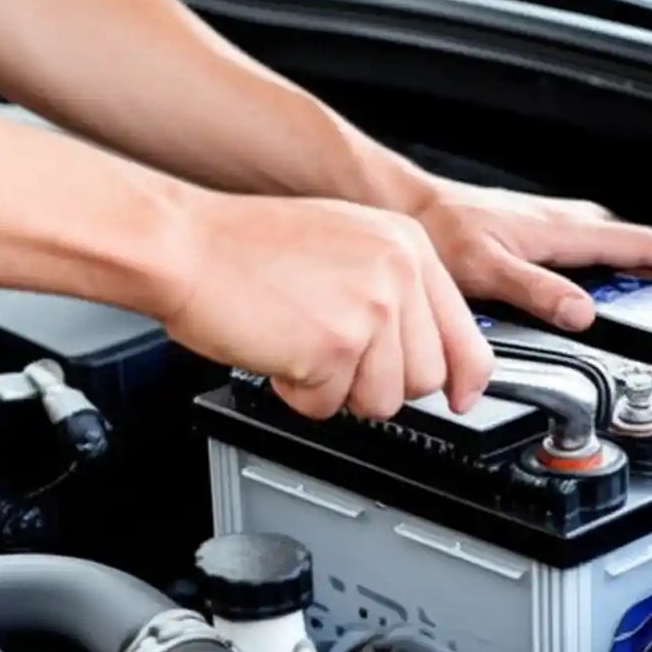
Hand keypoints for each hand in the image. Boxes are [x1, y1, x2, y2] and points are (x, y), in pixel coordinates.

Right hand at [163, 193, 494, 419]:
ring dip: (337, 390)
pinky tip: (280, 351)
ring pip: (382, 401)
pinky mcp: (333, 347)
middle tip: (335, 356)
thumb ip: (396, 289)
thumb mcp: (347, 244)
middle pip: (425, 378)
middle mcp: (398, 276)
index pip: (465, 334)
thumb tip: (428, 345)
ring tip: (302, 345)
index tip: (462, 397)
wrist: (185, 244)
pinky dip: (298, 394)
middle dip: (379, 383)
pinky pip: (328, 407)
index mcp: (407, 247)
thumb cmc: (247, 246)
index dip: (466, 378)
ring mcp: (370, 311)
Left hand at [412, 180, 651, 329]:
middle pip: (635, 240)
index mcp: (562, 231)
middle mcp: (562, 222)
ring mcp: (549, 223)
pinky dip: (613, 258)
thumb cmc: (438, 230)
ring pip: (613, 239)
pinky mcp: (533, 228)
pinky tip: (600, 275)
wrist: (404, 206)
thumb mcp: (488, 270)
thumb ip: (538, 292)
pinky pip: (591, 241)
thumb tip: (585, 313)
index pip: (641, 243)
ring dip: (643, 259)